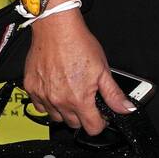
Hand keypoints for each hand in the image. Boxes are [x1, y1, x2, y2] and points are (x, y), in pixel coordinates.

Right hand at [23, 9, 136, 136]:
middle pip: (74, 124)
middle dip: (83, 115)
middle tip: (86, 97)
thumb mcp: (103, 69)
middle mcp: (60, 101)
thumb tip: (126, 108)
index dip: (100, 123)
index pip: (92, 128)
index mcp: (80, 99)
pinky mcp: (31, 89)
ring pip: (56, 117)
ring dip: (65, 110)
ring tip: (71, 91)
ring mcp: (44, 96)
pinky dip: (48, 102)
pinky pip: (40, 107)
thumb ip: (114, 94)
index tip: (100, 115)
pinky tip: (55, 89)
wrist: (56, 28)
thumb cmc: (78, 44)